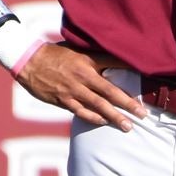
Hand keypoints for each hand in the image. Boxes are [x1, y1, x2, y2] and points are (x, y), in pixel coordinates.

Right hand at [15, 44, 146, 130]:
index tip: (145, 84)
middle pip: (110, 92)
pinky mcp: (63, 101)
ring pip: (98, 106)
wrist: (30, 62)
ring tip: (128, 126)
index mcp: (88, 62)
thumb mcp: (78, 50)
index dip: (129, 78)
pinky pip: (81, 112)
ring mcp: (72, 90)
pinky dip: (94, 118)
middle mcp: (83, 77)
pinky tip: (104, 122)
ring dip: (114, 117)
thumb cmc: (57, 54)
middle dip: (127, 104)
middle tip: (142, 114)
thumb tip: (117, 60)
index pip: (114, 68)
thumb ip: (97, 57)